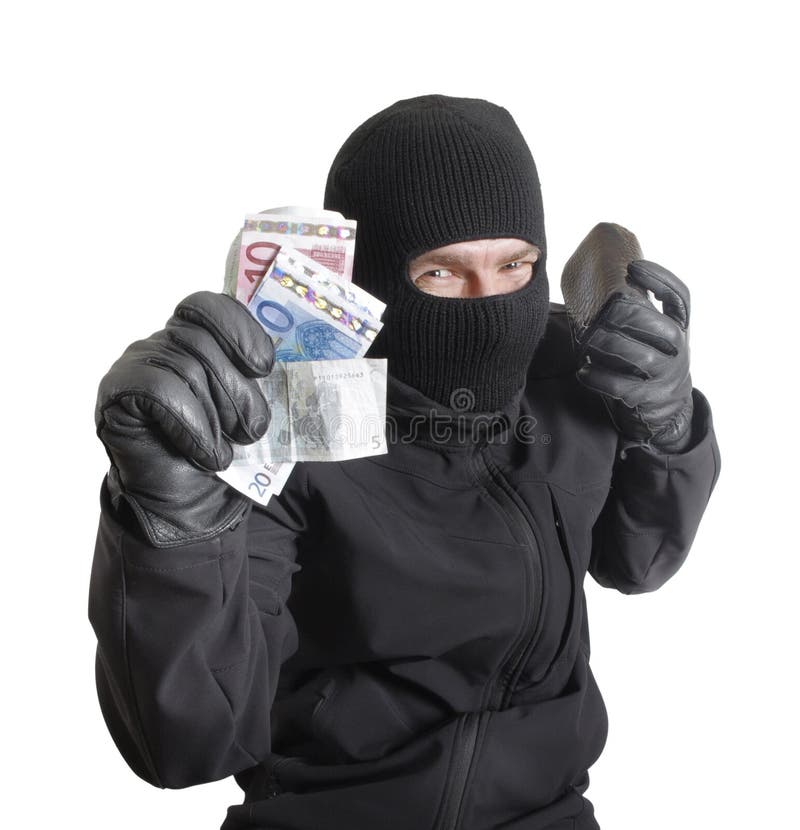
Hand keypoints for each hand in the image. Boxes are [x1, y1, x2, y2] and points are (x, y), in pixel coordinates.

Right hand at [95, 291, 273, 546]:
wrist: (186, 507)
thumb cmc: (219, 453)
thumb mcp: (248, 410)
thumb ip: (256, 379)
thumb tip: (290, 360)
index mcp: (193, 339)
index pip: (209, 308)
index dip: (238, 330)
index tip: (264, 367)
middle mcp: (160, 345)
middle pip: (201, 341)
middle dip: (236, 390)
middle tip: (252, 431)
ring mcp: (135, 366)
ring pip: (184, 366)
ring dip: (217, 415)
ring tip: (227, 449)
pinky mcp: (116, 393)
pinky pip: (158, 389)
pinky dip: (191, 425)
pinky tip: (206, 453)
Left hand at [575, 260, 692, 452]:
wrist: (667, 410)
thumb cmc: (650, 363)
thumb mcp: (654, 337)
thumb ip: (639, 316)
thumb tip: (599, 286)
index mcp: (679, 326)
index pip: (680, 298)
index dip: (660, 279)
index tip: (633, 267)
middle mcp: (678, 349)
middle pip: (659, 326)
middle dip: (627, 315)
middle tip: (601, 312)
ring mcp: (666, 375)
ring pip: (640, 357)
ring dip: (608, 346)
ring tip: (586, 341)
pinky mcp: (649, 397)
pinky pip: (622, 386)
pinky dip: (599, 378)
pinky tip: (583, 371)